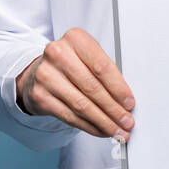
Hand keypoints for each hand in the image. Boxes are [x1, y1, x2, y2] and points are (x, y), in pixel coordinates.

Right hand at [16, 27, 136, 140]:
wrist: (39, 71)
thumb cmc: (70, 64)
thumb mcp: (87, 57)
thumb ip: (106, 73)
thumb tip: (125, 101)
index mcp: (75, 39)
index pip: (102, 67)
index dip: (119, 88)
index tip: (130, 103)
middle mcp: (57, 54)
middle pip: (92, 87)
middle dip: (113, 109)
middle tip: (127, 122)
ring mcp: (46, 75)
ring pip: (82, 105)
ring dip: (103, 121)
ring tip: (117, 130)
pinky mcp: (40, 96)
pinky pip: (70, 116)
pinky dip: (89, 126)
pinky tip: (101, 130)